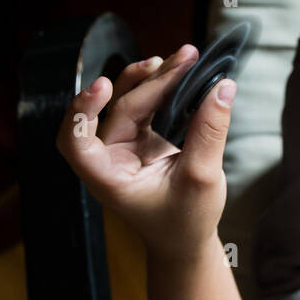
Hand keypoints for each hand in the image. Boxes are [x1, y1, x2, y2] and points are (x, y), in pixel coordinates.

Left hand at [55, 44, 236, 256]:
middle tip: (183, 60)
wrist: (186, 240)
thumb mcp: (202, 177)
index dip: (82, 111)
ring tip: (179, 59)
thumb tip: (223, 87)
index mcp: (107, 176)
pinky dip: (160, 88)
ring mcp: (123, 145)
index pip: (76, 141)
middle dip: (150, 82)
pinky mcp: (140, 138)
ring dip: (152, 78)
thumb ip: (209, 132)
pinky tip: (176, 73)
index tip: (103, 87)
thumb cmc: (186, 221)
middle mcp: (109, 157)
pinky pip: (146, 105)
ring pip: (129, 100)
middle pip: (118, 109)